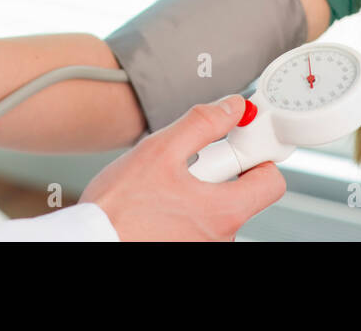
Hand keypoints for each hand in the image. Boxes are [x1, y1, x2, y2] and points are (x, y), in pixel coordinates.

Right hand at [78, 95, 285, 239]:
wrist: (88, 242)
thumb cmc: (118, 208)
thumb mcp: (160, 150)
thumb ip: (203, 124)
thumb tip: (233, 107)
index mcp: (225, 212)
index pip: (271, 182)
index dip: (258, 154)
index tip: (242, 140)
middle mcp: (221, 238)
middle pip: (241, 194)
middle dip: (220, 173)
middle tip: (187, 163)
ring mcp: (203, 249)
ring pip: (214, 210)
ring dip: (196, 193)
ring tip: (162, 186)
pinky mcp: (185, 252)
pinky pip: (195, 226)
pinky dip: (182, 212)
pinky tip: (156, 205)